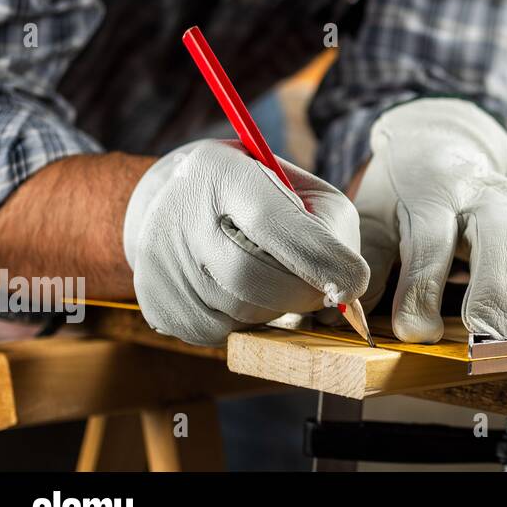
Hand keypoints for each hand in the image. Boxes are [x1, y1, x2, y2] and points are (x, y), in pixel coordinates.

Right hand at [123, 139, 368, 346]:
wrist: (174, 196)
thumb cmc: (258, 192)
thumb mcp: (297, 185)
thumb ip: (330, 227)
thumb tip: (348, 293)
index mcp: (226, 173)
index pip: (276, 223)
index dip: (322, 259)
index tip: (354, 282)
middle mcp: (181, 215)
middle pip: (254, 278)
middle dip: (302, 292)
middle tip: (320, 287)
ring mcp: (159, 262)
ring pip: (240, 312)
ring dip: (274, 306)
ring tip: (270, 274)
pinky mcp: (153, 302)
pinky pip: (219, 333)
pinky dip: (244, 320)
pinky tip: (240, 290)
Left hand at [354, 99, 506, 342]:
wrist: (439, 144)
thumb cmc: (402, 192)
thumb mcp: (370, 216)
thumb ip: (367, 262)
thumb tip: (352, 314)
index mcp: (436, 192)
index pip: (432, 241)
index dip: (423, 290)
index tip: (414, 334)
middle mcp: (488, 198)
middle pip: (501, 240)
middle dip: (494, 291)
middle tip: (484, 337)